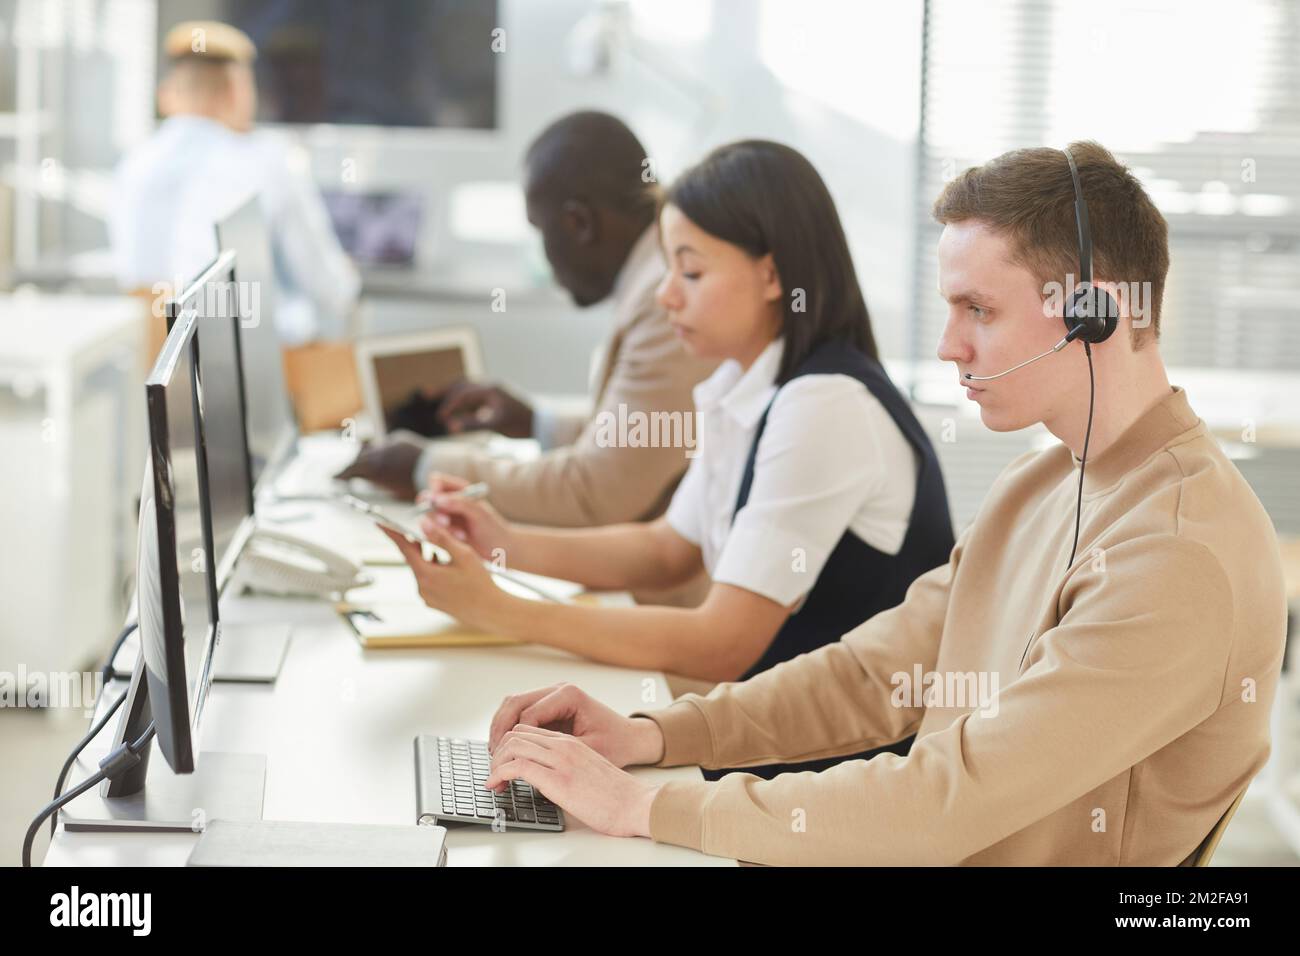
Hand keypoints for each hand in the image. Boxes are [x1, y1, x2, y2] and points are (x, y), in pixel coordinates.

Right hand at [334, 439, 422, 499]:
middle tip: (347, 472)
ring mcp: (388, 443)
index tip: (333, 478)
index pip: (350, 470)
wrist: (434, 468)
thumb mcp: (392, 490)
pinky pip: (387, 444)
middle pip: (358, 457)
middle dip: (352, 465)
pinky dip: (385, 451)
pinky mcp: (398, 438)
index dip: (340, 475)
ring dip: (367, 455)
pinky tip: (391, 459)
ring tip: (366, 464)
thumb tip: (365, 478)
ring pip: (371, 447)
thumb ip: (376, 481)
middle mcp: (377, 453)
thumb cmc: (415, 485)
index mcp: (373, 468)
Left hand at [379, 520, 505, 631]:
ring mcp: (427, 596)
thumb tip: (425, 524)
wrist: (490, 612)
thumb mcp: (462, 555)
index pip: (404, 548)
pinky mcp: (433, 601)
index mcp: (426, 574)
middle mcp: (422, 587)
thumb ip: (441, 538)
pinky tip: (451, 569)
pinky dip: (436, 570)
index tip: (382, 523)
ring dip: (431, 558)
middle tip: (429, 533)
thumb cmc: (480, 586)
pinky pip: (429, 580)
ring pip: (423, 569)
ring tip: (451, 555)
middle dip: (420, 545)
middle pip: (414, 558)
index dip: (393, 533)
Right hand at [416, 477, 513, 561]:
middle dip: (433, 511)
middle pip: (426, 499)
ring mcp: (445, 516)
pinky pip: (433, 531)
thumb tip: (437, 500)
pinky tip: (462, 539)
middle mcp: (449, 501)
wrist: (500, 549)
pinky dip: (444, 536)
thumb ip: (459, 503)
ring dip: (441, 527)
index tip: (438, 502)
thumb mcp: (479, 512)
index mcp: (459, 489)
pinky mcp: (443, 532)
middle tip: (445, 523)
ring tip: (462, 535)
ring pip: (428, 517)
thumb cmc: (493, 527)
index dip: (434, 490)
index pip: (436, 481)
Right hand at [437, 382, 533, 437]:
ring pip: (468, 389)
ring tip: (435, 397)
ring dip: (452, 394)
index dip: (450, 404)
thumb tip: (450, 426)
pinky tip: (456, 411)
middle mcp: (491, 386)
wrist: (541, 423)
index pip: (464, 393)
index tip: (441, 417)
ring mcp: (493, 390)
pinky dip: (463, 402)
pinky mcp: (496, 398)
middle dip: (444, 390)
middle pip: (462, 384)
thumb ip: (473, 424)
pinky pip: (475, 397)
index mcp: (491, 389)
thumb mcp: (496, 425)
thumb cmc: (520, 424)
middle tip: (426, 394)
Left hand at [485, 726, 659, 837]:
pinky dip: (499, 773)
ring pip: (513, 745)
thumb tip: (542, 779)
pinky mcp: (558, 779)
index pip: (529, 730)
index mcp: (572, 743)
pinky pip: (518, 766)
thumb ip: (566, 767)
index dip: (509, 745)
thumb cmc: (616, 796)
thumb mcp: (587, 772)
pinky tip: (496, 784)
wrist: (636, 805)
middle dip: (497, 752)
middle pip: (516, 733)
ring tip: (492, 781)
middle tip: (493, 773)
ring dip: (495, 762)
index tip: (502, 764)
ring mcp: (561, 760)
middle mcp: (564, 746)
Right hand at [488, 682, 664, 768]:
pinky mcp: (549, 704)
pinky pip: (520, 710)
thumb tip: (525, 762)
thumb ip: (557, 752)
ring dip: (501, 727)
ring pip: (513, 704)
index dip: (513, 740)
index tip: (504, 762)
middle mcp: (558, 689)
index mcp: (569, 695)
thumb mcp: (587, 751)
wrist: (631, 738)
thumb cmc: (615, 744)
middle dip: (500, 731)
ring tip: (495, 753)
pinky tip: (505, 747)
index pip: (528, 715)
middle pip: (515, 703)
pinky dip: (509, 727)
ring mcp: (552, 694)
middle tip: (493, 757)